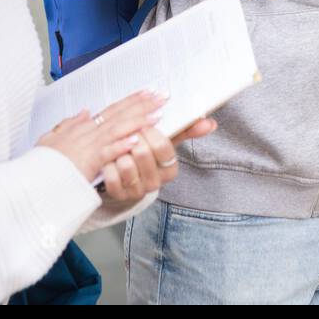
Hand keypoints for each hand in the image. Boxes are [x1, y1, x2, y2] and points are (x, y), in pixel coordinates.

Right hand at [37, 89, 165, 182]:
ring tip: (157, 114)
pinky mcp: (85, 162)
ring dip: (138, 121)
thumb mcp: (54, 138)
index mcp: (83, 127)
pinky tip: (135, 140)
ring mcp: (87, 146)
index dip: (131, 100)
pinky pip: (106, 153)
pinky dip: (120, 145)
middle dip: (142, 104)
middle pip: (119, 114)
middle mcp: (87, 132)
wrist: (32, 179)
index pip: (112, 109)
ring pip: (117, 129)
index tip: (148, 92)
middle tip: (162, 96)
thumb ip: (71, 124)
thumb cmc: (42, 162)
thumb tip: (84, 111)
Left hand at [98, 116, 217, 202]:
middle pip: (143, 153)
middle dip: (133, 139)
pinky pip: (111, 177)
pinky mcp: (118, 195)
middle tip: (128, 133)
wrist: (128, 180)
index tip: (143, 125)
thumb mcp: (167, 142)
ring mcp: (137, 191)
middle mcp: (156, 182)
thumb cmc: (149, 155)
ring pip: (126, 165)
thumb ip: (186, 130)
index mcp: (170, 168)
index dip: (151, 133)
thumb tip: (210, 123)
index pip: (163, 147)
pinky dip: (108, 165)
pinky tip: (108, 160)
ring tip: (117, 147)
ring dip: (118, 152)